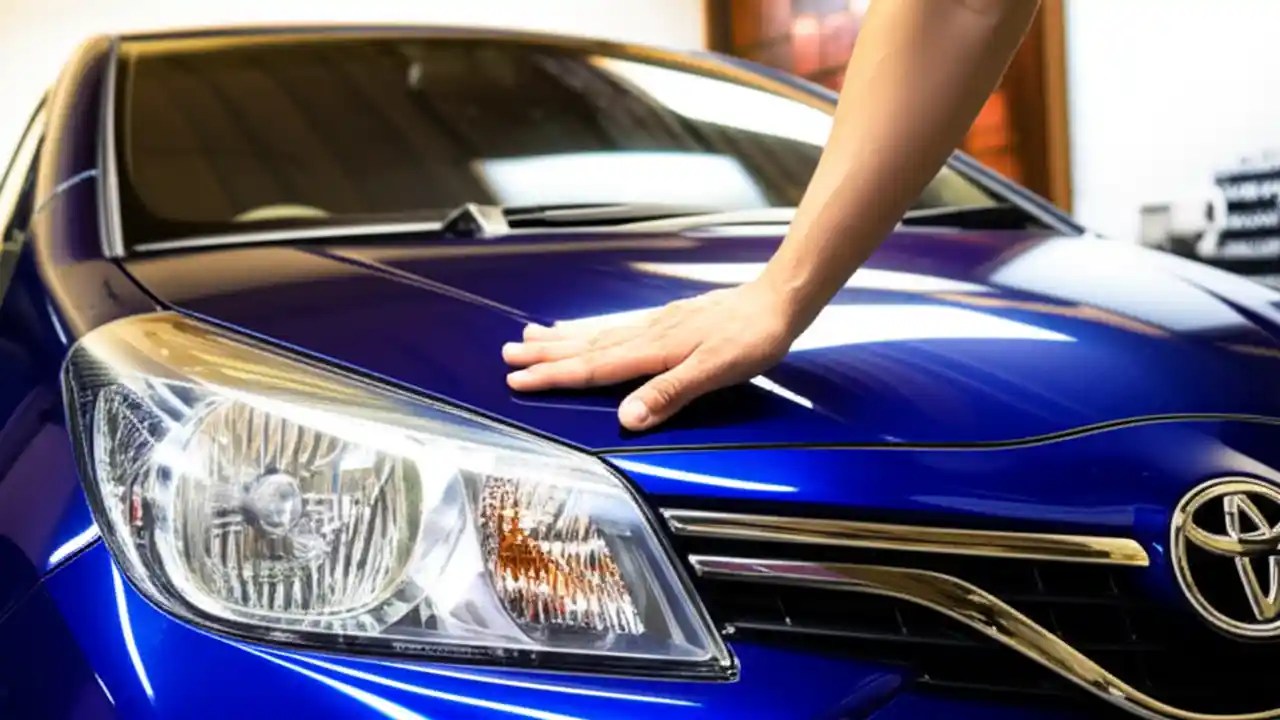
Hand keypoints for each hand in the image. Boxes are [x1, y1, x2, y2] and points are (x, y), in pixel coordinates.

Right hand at [503, 281, 801, 430]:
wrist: (777, 301)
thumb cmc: (752, 338)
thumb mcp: (715, 372)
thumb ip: (669, 394)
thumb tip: (626, 418)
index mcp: (654, 350)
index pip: (594, 368)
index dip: (554, 376)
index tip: (519, 381)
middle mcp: (647, 334)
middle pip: (585, 347)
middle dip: (545, 355)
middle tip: (506, 357)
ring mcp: (655, 324)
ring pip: (596, 333)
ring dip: (560, 339)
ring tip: (528, 338)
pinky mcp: (667, 319)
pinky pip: (614, 324)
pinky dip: (589, 328)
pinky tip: (582, 327)